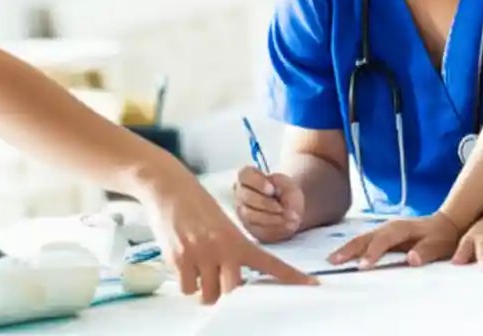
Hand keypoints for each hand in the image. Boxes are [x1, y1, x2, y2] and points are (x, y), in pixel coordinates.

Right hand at [142, 164, 316, 303]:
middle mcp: (223, 249)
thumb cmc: (198, 207)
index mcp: (239, 240)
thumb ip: (233, 251)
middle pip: (234, 292)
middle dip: (228, 293)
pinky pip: (187, 288)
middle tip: (222, 282)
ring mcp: (201, 255)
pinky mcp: (179, 259)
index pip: (271, 263)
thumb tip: (236, 280)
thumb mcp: (224, 226)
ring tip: (201, 270)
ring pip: (208, 295)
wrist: (170, 188)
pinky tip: (186, 265)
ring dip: (205, 289)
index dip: (292, 277)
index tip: (312, 285)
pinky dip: (187, 283)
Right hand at [233, 166, 306, 243]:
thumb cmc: (286, 193)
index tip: (272, 190)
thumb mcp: (289, 187)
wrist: (288, 210)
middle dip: (266, 204)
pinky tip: (287, 226)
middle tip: (282, 208)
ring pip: (249, 215)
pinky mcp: (249, 227)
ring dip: (271, 218)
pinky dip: (274, 228)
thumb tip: (283, 207)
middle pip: (247, 197)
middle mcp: (241, 194)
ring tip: (290, 219)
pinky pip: (257, 229)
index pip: (246, 175)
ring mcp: (242, 211)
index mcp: (248, 177)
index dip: (258, 182)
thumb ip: (286, 194)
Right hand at [326, 211, 463, 268]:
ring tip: (332, 260)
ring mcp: (384, 230)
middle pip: (365, 237)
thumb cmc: (441, 237)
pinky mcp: (382, 235)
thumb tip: (411, 259)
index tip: (362, 267)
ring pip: (362, 238)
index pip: (383, 241)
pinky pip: (364, 241)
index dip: (372, 253)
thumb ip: (426, 252)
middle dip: (349, 249)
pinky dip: (352, 248)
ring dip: (346, 248)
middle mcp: (389, 227)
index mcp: (401, 228)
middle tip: (333, 261)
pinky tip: (342, 256)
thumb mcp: (438, 245)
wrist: (445, 225)